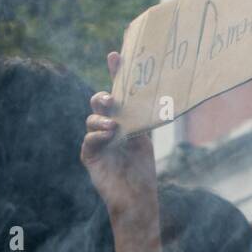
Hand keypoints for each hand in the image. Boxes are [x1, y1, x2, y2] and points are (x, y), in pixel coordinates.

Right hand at [81, 51, 157, 224]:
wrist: (137, 196)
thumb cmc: (142, 167)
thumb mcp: (147, 136)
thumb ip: (146, 115)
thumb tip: (162, 90)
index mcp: (122, 117)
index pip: (117, 91)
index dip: (115, 72)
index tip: (115, 55)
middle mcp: (107, 125)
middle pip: (100, 102)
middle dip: (103, 96)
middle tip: (111, 98)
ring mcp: (97, 139)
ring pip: (92, 118)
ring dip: (101, 118)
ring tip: (113, 126)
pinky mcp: (90, 155)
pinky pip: (89, 140)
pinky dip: (97, 135)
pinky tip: (108, 135)